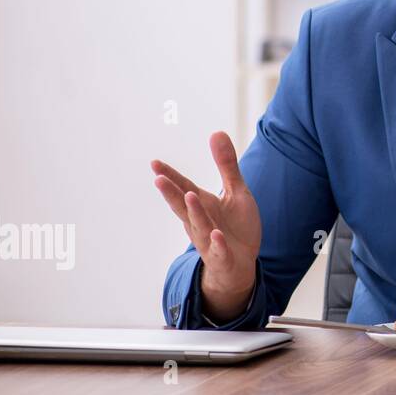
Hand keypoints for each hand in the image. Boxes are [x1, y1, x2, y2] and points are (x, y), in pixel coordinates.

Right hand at [151, 132, 260, 318]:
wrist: (241, 262)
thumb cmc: (235, 225)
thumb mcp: (235, 191)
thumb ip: (226, 165)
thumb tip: (216, 132)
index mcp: (203, 205)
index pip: (184, 187)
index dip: (170, 176)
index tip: (155, 163)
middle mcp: (200, 221)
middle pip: (183, 207)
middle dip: (172, 193)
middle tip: (159, 179)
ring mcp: (209, 240)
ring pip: (200, 226)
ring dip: (195, 213)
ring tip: (190, 196)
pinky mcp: (222, 256)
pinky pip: (219, 251)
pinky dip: (217, 244)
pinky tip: (217, 235)